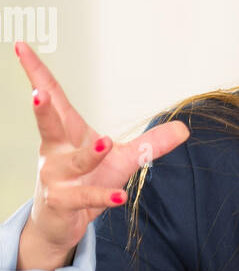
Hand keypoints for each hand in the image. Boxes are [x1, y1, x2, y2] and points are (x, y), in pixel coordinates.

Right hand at [14, 40, 190, 258]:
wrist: (60, 224)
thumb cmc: (86, 182)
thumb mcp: (122, 159)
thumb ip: (151, 144)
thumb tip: (184, 128)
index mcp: (66, 133)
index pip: (52, 97)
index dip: (36, 72)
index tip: (21, 46)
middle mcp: (56, 152)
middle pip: (49, 126)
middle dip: (43, 110)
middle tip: (38, 94)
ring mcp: (57, 178)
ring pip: (74, 163)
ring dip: (89, 154)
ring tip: (105, 143)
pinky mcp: (63, 203)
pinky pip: (85, 197)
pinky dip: (102, 196)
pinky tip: (119, 196)